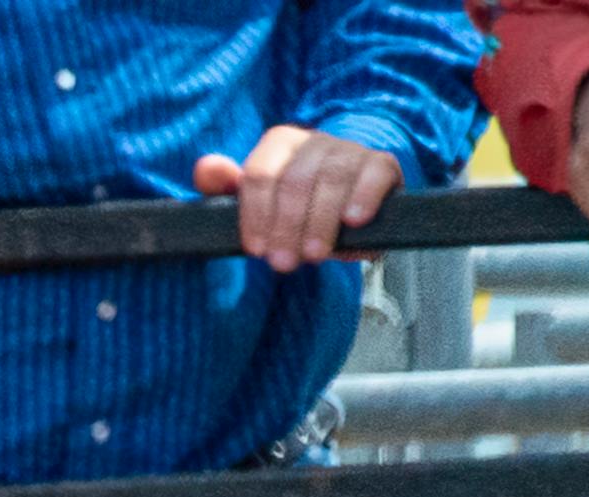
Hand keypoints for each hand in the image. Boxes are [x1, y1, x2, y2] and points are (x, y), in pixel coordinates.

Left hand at [199, 123, 397, 267]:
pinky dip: (363, 196)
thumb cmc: (291, 206)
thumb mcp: (255, 202)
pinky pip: (374, 172)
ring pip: (333, 177)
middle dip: (287, 226)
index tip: (257, 250)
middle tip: (284, 262)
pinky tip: (354, 220)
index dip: (256, 215)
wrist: (345, 203)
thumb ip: (225, 187)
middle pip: (296, 180)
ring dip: (321, 220)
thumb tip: (206, 166)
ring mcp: (350, 149)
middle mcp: (315, 141)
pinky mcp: (382, 163)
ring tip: (315, 254)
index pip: (261, 174)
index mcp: (280, 144)